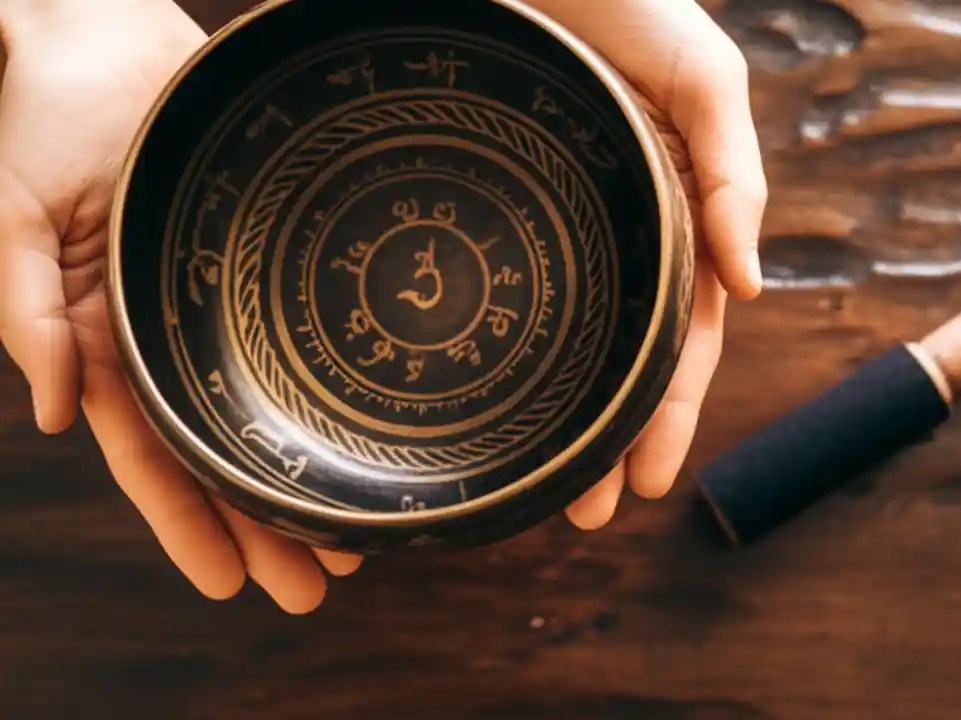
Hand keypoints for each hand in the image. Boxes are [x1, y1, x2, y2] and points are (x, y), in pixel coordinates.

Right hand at [0, 0, 361, 613]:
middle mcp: (165, 332)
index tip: (233, 584)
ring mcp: (216, 300)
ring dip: (304, 475)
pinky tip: (370, 428)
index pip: (149, 452)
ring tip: (354, 541)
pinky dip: (328, 387)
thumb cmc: (38, 112)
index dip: (187, 522)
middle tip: (319, 587)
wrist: (98, 30)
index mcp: (102, 336)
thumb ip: (24, 308)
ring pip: (267, 406)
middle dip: (263, 524)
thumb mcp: (9, 213)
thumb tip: (58, 414)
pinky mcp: (264, 256)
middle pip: (220, 450)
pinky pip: (301, 330)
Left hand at [521, 0, 768, 528]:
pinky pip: (490, 286)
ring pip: (558, 336)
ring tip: (535, 492)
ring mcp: (545, 222)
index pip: (679, 334)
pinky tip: (476, 400)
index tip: (644, 487)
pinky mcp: (480, 201)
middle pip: (618, 355)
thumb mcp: (703, 74)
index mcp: (667, 214)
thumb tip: (754, 288)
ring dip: (555, 416)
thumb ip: (733, 174)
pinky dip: (491, 348)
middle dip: (609, 440)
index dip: (670, 412)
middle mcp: (608, 231)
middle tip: (583, 517)